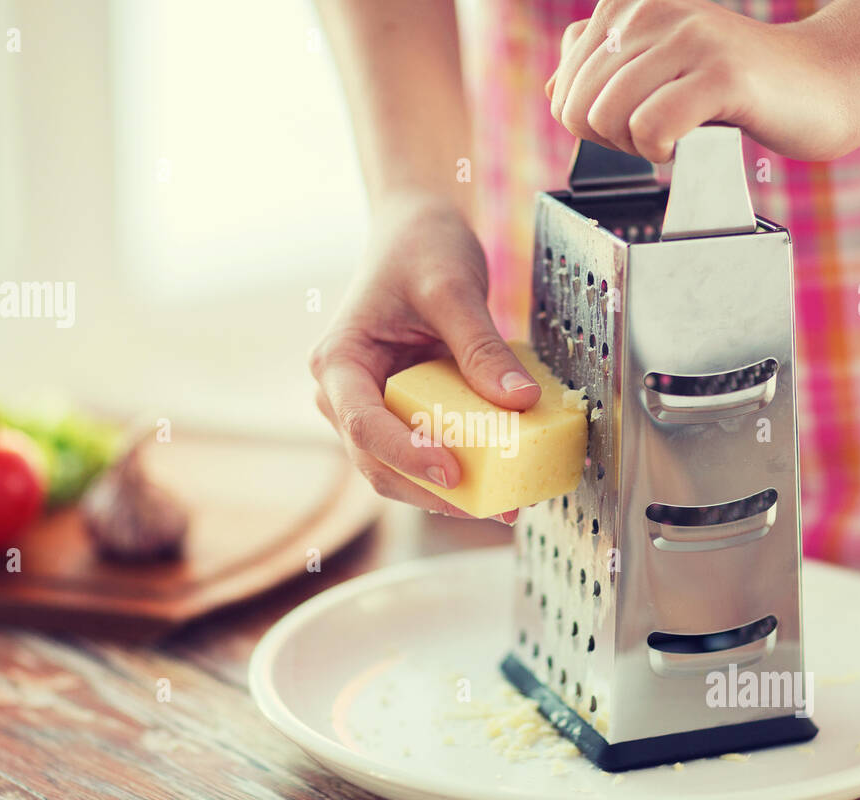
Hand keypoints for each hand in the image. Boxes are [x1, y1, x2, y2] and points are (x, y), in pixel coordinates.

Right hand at [309, 193, 539, 521]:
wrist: (417, 232)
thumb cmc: (420, 249)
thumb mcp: (453, 289)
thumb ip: (481, 347)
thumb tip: (520, 402)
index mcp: (339, 363)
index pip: (364, 425)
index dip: (406, 455)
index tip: (453, 472)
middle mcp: (345, 395)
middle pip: (380, 463)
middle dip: (435, 492)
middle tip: (498, 506)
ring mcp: (372, 409)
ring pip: (402, 470)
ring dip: (451, 492)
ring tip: (509, 503)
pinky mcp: (404, 414)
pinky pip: (428, 451)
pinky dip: (464, 468)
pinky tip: (505, 478)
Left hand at [546, 0, 852, 162]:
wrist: (821, 85)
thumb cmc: (736, 84)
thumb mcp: (658, 67)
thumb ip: (602, 68)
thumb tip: (552, 88)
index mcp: (628, 5)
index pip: (563, 89)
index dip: (594, 124)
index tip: (642, 116)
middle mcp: (652, 9)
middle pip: (578, 108)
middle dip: (612, 140)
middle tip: (662, 132)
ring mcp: (688, 38)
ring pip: (608, 118)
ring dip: (638, 148)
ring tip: (678, 134)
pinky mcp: (721, 73)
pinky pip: (651, 128)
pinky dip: (662, 151)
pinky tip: (690, 141)